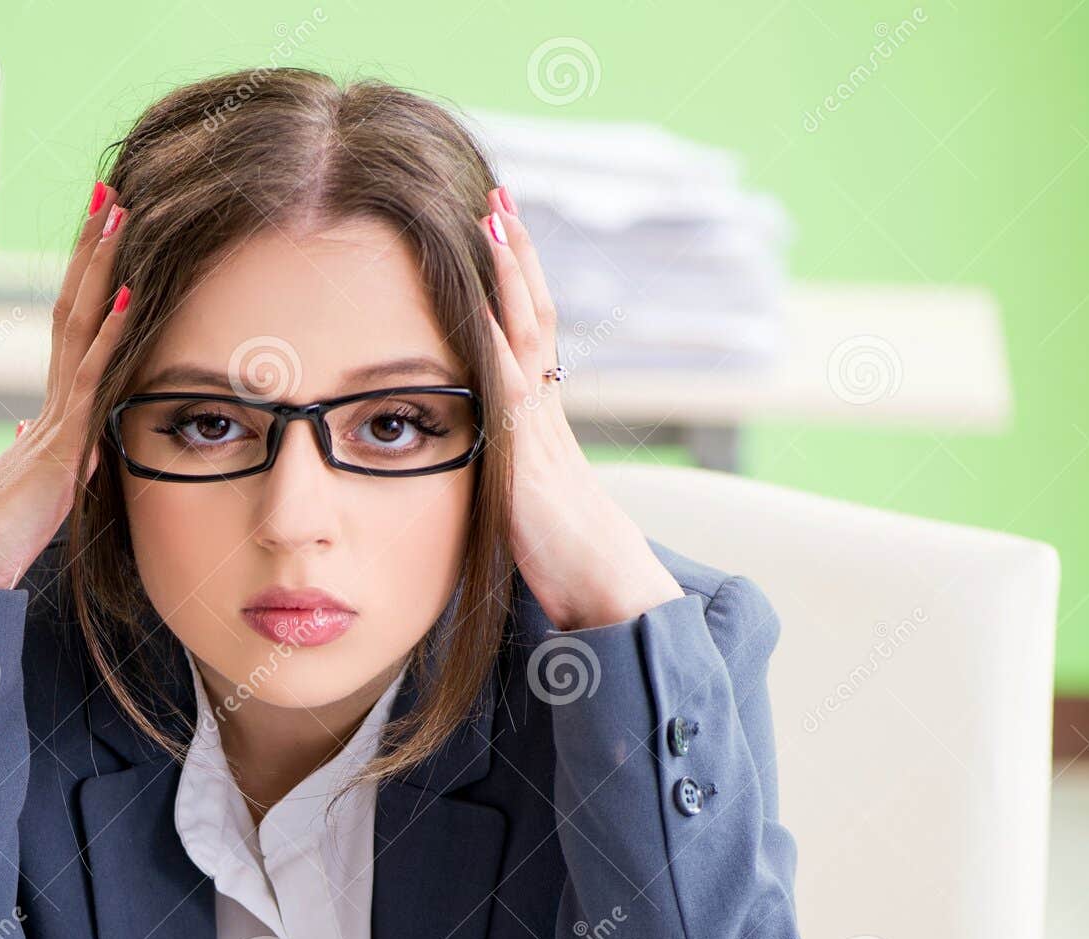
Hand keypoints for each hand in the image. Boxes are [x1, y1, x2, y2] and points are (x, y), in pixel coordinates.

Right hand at [0, 183, 132, 590]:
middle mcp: (52, 401)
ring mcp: (56, 418)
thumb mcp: (38, 486)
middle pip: (73, 306)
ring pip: (79, 326)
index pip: (73, 328)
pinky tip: (130, 299)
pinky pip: (90, 380)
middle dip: (93, 250)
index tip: (106, 230)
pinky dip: (111, 338)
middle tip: (110, 192)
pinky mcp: (63, 445)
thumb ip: (43, 452)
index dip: (90, 279)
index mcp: (52, 411)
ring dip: (102, 270)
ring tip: (121, 215)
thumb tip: (33, 426)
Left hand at [480, 185, 683, 631]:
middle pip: (534, 315)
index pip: (530, 338)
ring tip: (496, 215)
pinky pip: (511, 379)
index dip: (515, 288)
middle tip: (502, 196)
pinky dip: (497, 333)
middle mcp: (546, 412)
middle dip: (516, 255)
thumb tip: (481, 472)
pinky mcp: (529, 452)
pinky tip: (482, 295)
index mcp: (543, 424)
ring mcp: (540, 427)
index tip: (498, 237)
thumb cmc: (568, 563)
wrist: (608, 592)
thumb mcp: (524, 507)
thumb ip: (504, 478)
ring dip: (511, 272)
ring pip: (528, 331)